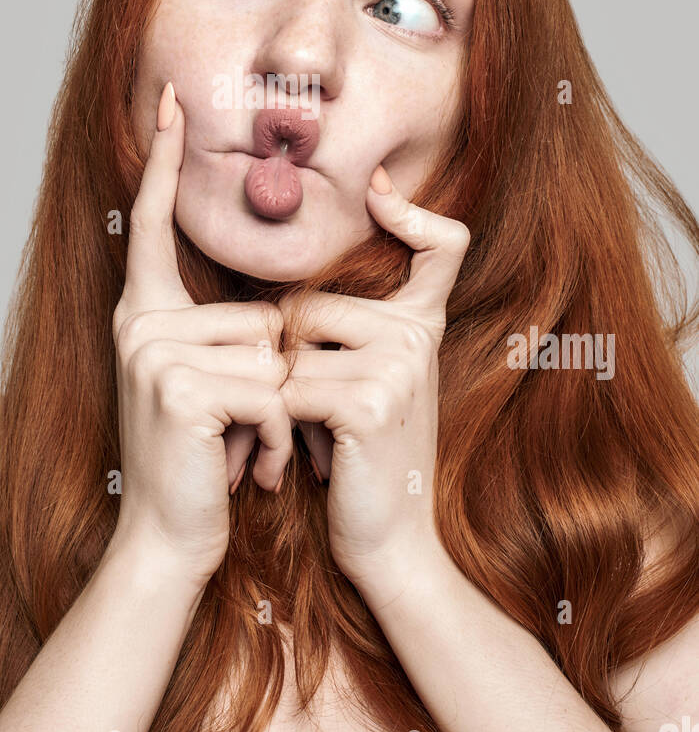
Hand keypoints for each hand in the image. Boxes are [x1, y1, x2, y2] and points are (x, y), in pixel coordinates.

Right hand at [112, 82, 293, 586]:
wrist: (169, 541)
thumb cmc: (199, 460)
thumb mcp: (205, 384)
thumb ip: (220, 335)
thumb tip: (267, 309)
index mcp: (143, 315)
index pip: (152, 223)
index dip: (162, 162)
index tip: (171, 100)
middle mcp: (138, 325)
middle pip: (257, 313)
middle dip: (270, 384)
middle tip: (234, 436)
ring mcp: (154, 355)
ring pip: (271, 354)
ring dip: (277, 418)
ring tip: (238, 452)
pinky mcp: (182, 390)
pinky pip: (270, 395)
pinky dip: (275, 442)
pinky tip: (243, 470)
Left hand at [277, 164, 470, 605]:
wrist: (389, 542)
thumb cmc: (360, 459)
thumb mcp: (369, 382)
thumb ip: (352, 331)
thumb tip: (291, 287)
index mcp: (422, 326)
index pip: (444, 245)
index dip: (412, 211)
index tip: (377, 189)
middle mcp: (420, 336)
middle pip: (309, 305)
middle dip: (290, 362)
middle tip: (322, 417)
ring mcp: (401, 365)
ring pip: (292, 348)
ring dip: (287, 400)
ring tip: (324, 438)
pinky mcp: (372, 400)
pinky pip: (291, 388)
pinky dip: (288, 428)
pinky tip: (321, 458)